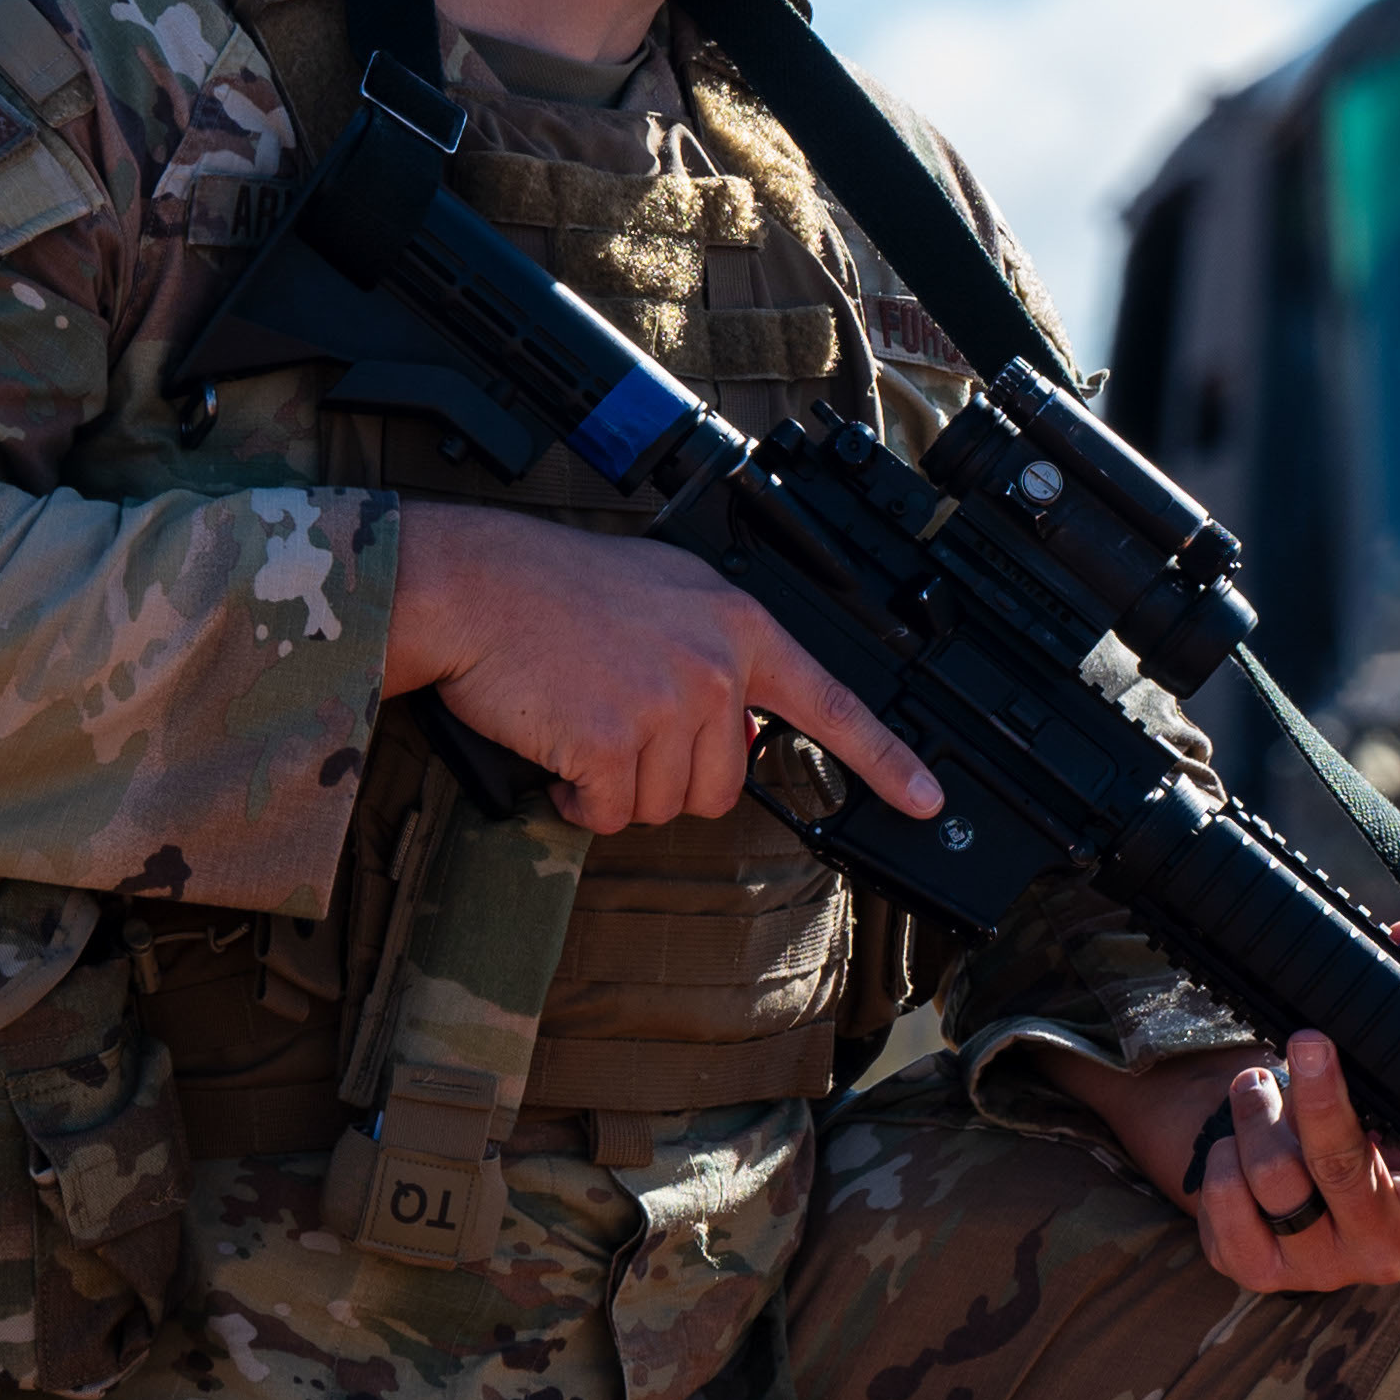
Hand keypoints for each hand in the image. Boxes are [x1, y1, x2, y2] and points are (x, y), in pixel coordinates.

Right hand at [379, 505, 935, 835]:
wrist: (472, 585)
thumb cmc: (551, 590)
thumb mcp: (663, 595)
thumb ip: (715, 654)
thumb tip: (738, 726)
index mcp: (738, 627)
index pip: (831, 705)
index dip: (885, 761)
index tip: (927, 801)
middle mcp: (715, 666)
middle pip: (722, 788)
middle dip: (665, 781)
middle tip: (616, 726)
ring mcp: (666, 704)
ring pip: (663, 808)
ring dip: (615, 791)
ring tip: (579, 724)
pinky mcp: (611, 741)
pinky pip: (608, 814)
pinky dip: (575, 800)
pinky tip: (554, 748)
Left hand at [1046, 930, 1399, 1296]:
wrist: (1293, 1181)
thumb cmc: (1359, 1125)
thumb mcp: (1388, 1081)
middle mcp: (1383, 1248)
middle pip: (1345, 1174)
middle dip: (1321, 1099)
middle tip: (1307, 1042)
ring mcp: (1320, 1266)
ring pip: (1279, 1185)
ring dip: (1258, 1117)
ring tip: (1254, 1085)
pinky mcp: (1258, 1272)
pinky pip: (1229, 1218)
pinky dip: (1221, 1168)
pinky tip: (1230, 1143)